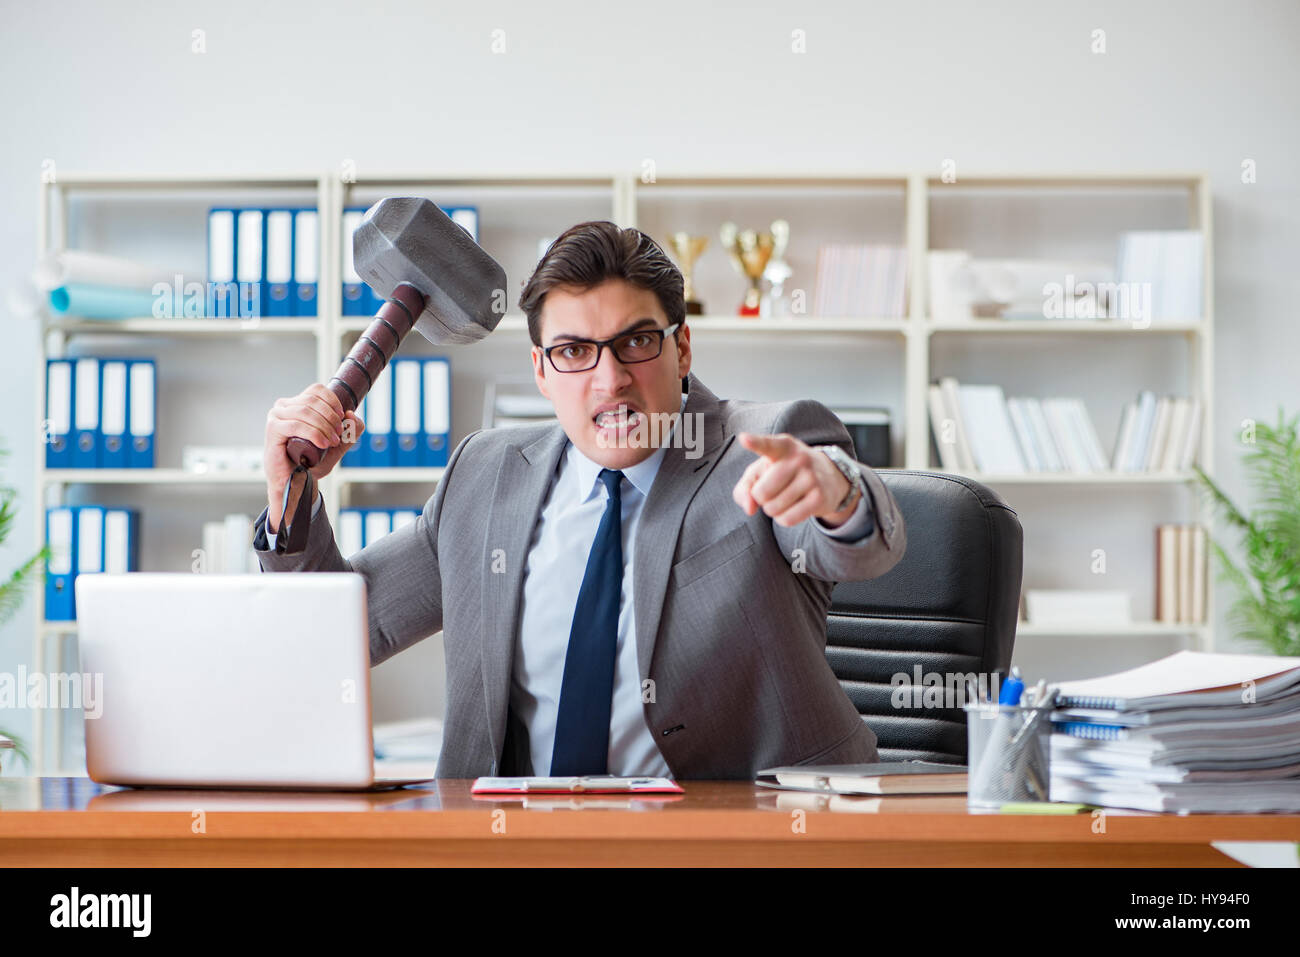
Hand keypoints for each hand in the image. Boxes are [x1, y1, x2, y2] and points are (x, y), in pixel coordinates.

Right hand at [264, 384, 364, 527]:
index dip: (333, 401)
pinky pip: (295, 424)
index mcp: (298, 404)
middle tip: (338, 434)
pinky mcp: (272, 429)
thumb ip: (350, 432)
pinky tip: (322, 443)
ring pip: (305, 411)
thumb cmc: (310, 462)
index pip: (317, 390)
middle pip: (313, 400)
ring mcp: (276, 416)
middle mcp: (285, 406)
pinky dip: (313, 433)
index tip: (343, 417)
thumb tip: (351, 414)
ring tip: (332, 441)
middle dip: (331, 417)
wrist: (293, 483)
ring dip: (324, 426)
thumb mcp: (337, 446)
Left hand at [732, 432, 857, 527]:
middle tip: (775, 489)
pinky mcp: (819, 498)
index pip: (767, 445)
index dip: (754, 443)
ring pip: (773, 509)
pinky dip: (784, 519)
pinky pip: (787, 519)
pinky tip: (794, 507)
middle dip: (761, 498)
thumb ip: (744, 489)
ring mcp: (811, 478)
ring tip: (787, 496)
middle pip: (761, 493)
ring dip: (773, 509)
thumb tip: (750, 509)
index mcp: (782, 447)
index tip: (743, 438)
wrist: (828, 476)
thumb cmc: (784, 473)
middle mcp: (798, 459)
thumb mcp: (762, 472)